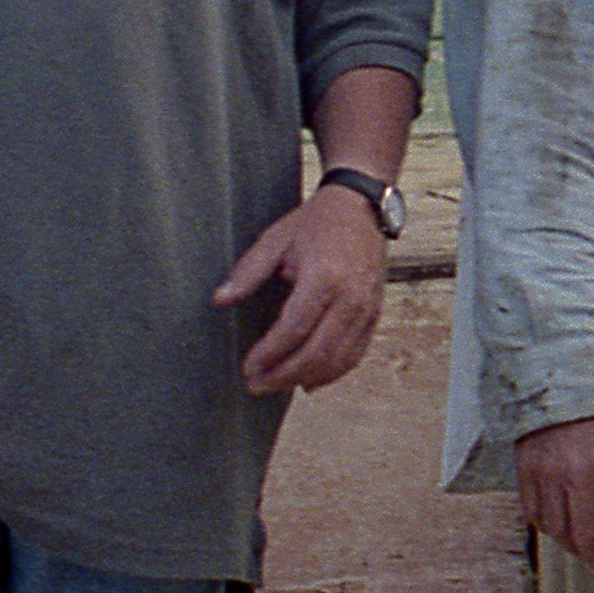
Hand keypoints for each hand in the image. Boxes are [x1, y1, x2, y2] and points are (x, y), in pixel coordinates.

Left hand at [214, 187, 388, 391]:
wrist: (361, 207)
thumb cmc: (318, 221)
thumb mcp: (275, 239)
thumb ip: (247, 273)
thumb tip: (220, 300)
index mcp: (324, 278)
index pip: (294, 329)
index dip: (269, 354)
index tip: (248, 367)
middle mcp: (350, 299)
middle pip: (316, 353)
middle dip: (283, 376)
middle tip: (255, 384)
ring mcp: (366, 310)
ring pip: (337, 361)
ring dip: (304, 379)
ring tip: (275, 385)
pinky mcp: (374, 315)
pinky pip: (354, 355)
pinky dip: (330, 374)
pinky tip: (308, 381)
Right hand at [517, 414, 593, 574]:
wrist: (560, 369)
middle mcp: (579, 472)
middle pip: (586, 535)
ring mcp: (548, 471)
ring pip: (557, 529)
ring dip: (571, 547)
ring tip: (583, 550)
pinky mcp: (525, 467)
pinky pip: (533, 512)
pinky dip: (546, 526)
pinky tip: (558, 529)